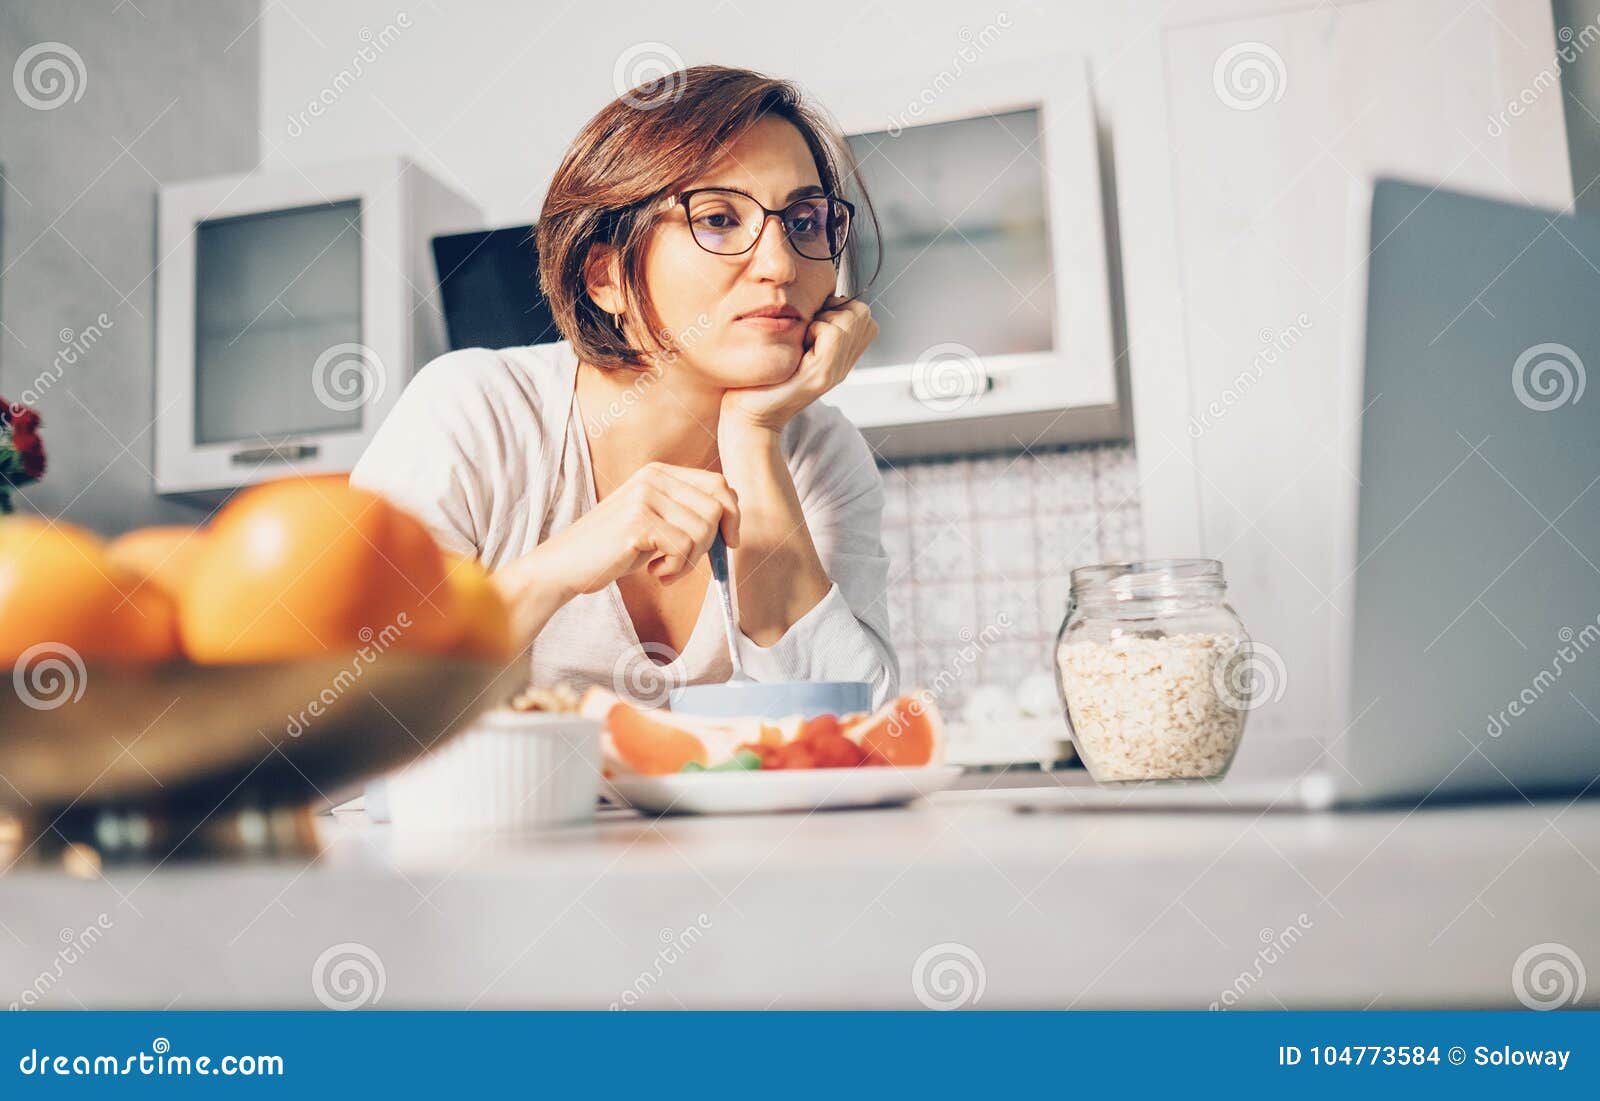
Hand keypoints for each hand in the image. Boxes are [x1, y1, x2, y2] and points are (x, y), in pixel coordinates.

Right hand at [531, 462, 739, 595]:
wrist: (566, 565)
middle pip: (716, 509)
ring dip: (689, 561)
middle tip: (682, 562)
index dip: (732, 516)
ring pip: (703, 531)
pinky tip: (654, 572)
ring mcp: (644, 497)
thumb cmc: (614, 549)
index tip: (729, 542)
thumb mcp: (655, 522)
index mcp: (659, 472)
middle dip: (709, 545)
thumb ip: (687, 513)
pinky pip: (683, 549)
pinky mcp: (638, 522)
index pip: (718, 485)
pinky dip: (675, 570)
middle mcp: (653, 477)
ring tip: (663, 567)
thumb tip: (733, 523)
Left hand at [720, 296, 877, 433]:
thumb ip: (808, 327)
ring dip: (824, 319)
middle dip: (835, 309)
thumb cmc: (760, 380)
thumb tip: (817, 297)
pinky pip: (835, 332)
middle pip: (861, 312)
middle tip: (808, 331)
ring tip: (803, 340)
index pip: (862, 315)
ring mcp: (835, 370)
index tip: (812, 323)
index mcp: (837, 357)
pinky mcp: (822, 374)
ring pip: (852, 317)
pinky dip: (816, 330)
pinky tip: (800, 347)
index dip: (839, 307)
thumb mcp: (790, 346)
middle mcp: (842, 364)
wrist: (747, 416)